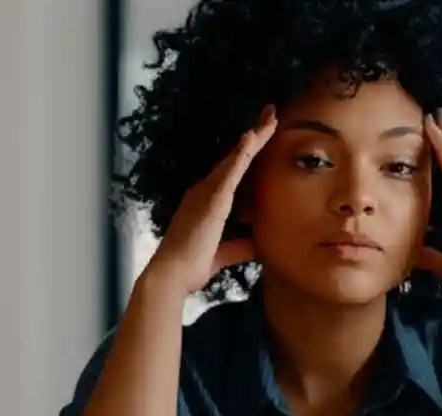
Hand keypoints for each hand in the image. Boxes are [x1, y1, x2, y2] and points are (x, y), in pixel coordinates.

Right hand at [141, 104, 277, 297]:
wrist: (170, 277)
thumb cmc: (189, 266)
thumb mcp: (222, 254)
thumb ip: (238, 247)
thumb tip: (256, 245)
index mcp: (206, 201)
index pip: (233, 171)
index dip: (248, 152)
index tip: (262, 134)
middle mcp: (204, 191)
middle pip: (234, 158)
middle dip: (254, 136)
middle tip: (271, 113)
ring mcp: (206, 194)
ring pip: (234, 160)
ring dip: (253, 139)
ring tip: (270, 119)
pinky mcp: (210, 202)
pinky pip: (229, 173)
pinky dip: (241, 155)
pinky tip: (252, 138)